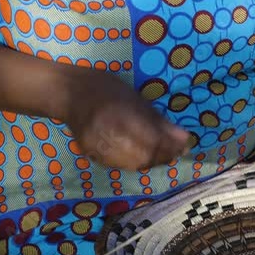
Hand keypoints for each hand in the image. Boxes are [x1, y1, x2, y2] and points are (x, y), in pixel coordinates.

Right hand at [62, 68, 189, 169]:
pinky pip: (120, 165)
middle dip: (163, 156)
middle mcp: (109, 136)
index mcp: (121, 117)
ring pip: (133, 165)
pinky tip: (141, 154)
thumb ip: (159, 122)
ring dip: (151, 161)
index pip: (153, 141)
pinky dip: (135, 162)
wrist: (69, 94)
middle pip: (144, 157)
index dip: (171, 147)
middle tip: (175, 151)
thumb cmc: (105, 89)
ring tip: (160, 153)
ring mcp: (99, 149)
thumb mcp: (135, 98)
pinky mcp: (93, 156)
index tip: (185, 146)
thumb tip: (184, 139)